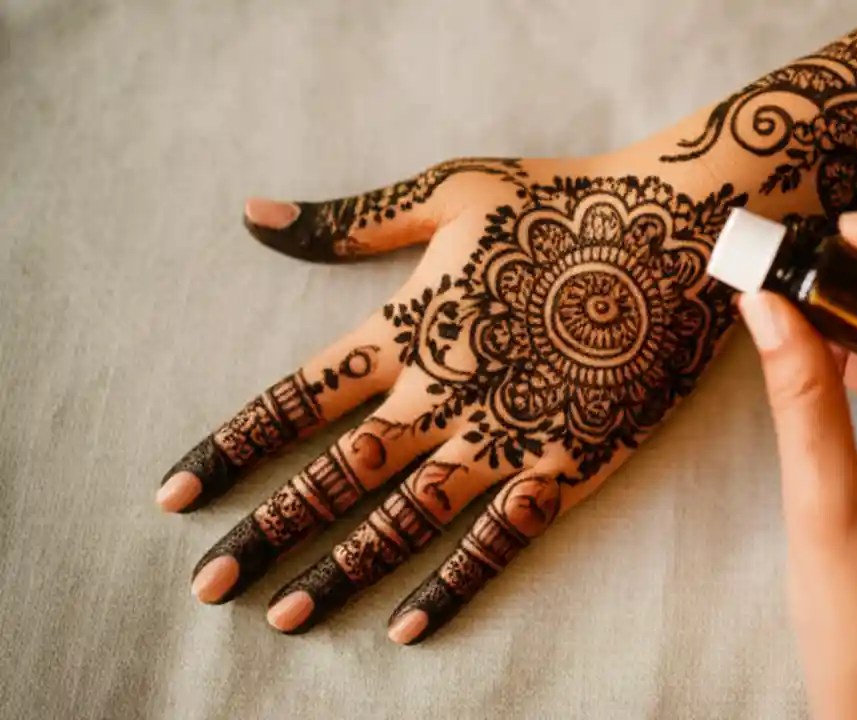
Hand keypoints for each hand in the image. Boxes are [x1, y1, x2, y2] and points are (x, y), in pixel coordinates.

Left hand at [158, 155, 744, 641]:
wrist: (677, 231)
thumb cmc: (564, 201)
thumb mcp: (449, 190)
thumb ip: (350, 220)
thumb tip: (253, 217)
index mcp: (409, 325)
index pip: (296, 400)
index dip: (232, 448)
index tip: (174, 496)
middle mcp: (443, 392)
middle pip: (336, 475)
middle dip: (266, 532)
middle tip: (208, 588)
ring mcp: (505, 435)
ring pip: (404, 519)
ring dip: (339, 570)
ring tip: (284, 619)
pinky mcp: (566, 463)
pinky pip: (499, 538)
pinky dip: (451, 583)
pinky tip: (407, 626)